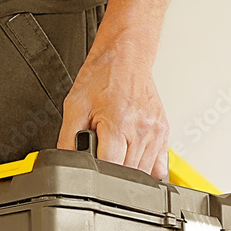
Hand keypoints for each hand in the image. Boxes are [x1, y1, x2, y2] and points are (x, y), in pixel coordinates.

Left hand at [57, 29, 169, 180]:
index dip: (97, 172)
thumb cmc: (102, 76)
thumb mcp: (74, 106)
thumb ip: (67, 139)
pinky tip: (132, 156)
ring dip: (127, 171)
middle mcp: (141, 130)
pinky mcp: (163, 133)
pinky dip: (145, 168)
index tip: (92, 165)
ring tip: (116, 149)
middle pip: (127, 174)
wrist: (126, 56)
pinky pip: (158, 165)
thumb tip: (66, 163)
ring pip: (144, 173)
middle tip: (102, 152)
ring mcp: (156, 133)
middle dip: (111, 171)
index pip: (111, 168)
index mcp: (118, 124)